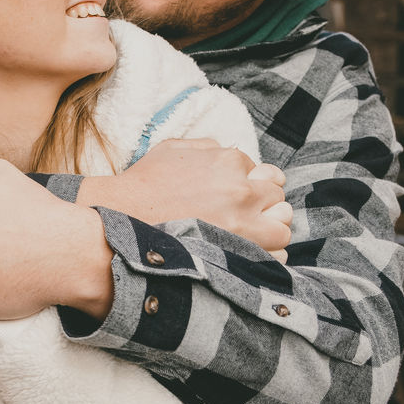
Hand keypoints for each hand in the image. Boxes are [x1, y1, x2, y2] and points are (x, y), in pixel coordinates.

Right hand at [79, 139, 293, 258]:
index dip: (250, 185)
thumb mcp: (173, 150)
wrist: (120, 223)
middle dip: (265, 205)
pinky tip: (247, 253)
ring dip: (270, 229)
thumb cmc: (142, 186)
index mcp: (229, 161)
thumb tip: (227, 153)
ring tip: (248, 235)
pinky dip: (266, 255)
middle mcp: (242, 191)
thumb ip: (207, 147)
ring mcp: (242, 225)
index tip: (235, 196)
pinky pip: (273, 256)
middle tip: (244, 215)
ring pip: (283, 226)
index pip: (264, 173)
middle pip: (278, 198)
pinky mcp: (236, 254)